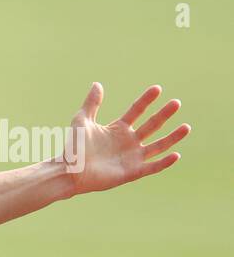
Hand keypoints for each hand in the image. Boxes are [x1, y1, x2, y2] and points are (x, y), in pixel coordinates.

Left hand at [64, 83, 188, 194]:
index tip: (157, 88)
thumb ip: (91, 104)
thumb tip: (97, 84)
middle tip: (176, 103)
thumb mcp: (82, 122)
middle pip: (151, 125)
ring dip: (172, 137)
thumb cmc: (73, 147)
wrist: (69, 171)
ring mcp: (132, 157)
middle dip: (164, 114)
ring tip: (186, 127)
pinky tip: (176, 154)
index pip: (137, 111)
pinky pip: (152, 167)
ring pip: (158, 146)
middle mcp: (128, 142)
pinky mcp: (132, 172)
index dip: (146, 100)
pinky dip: (164, 162)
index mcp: (118, 128)